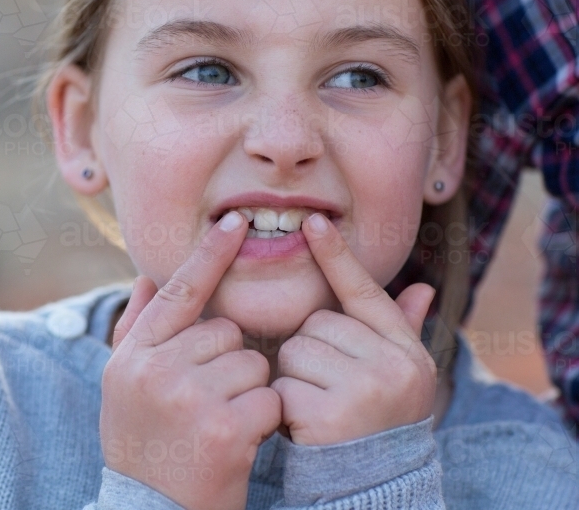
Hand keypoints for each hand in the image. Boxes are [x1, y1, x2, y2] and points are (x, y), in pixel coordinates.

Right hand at [101, 211, 281, 509]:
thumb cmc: (144, 446)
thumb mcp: (124, 387)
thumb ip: (139, 330)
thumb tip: (146, 278)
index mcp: (132, 356)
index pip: (179, 292)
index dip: (211, 254)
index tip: (237, 222)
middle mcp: (156, 370)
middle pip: (225, 332)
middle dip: (230, 363)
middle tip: (210, 403)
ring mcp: (188, 399)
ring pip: (252, 364)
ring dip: (249, 393)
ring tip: (221, 424)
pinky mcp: (223, 429)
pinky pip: (269, 399)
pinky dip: (265, 421)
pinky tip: (239, 443)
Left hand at [271, 213, 436, 445]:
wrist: (375, 485)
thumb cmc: (378, 421)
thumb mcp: (399, 376)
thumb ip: (403, 330)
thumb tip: (424, 288)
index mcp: (405, 351)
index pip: (365, 292)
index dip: (336, 255)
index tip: (313, 222)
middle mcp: (391, 366)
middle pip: (315, 324)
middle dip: (309, 352)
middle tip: (327, 387)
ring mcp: (362, 390)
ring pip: (294, 351)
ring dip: (294, 377)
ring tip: (318, 404)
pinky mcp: (328, 414)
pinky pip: (282, 385)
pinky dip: (284, 405)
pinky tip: (305, 424)